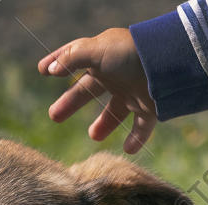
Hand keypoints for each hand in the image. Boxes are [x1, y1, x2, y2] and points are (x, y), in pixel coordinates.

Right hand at [38, 28, 156, 153]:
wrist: (165, 66)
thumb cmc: (128, 54)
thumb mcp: (95, 51)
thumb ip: (71, 58)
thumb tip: (51, 70)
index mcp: (101, 57)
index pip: (74, 58)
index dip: (58, 62)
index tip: (42, 71)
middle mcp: (116, 74)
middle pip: (89, 90)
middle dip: (71, 102)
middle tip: (54, 116)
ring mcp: (133, 92)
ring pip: (116, 111)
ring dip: (105, 124)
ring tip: (93, 137)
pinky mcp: (150, 108)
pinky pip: (143, 128)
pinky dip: (136, 139)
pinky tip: (128, 149)